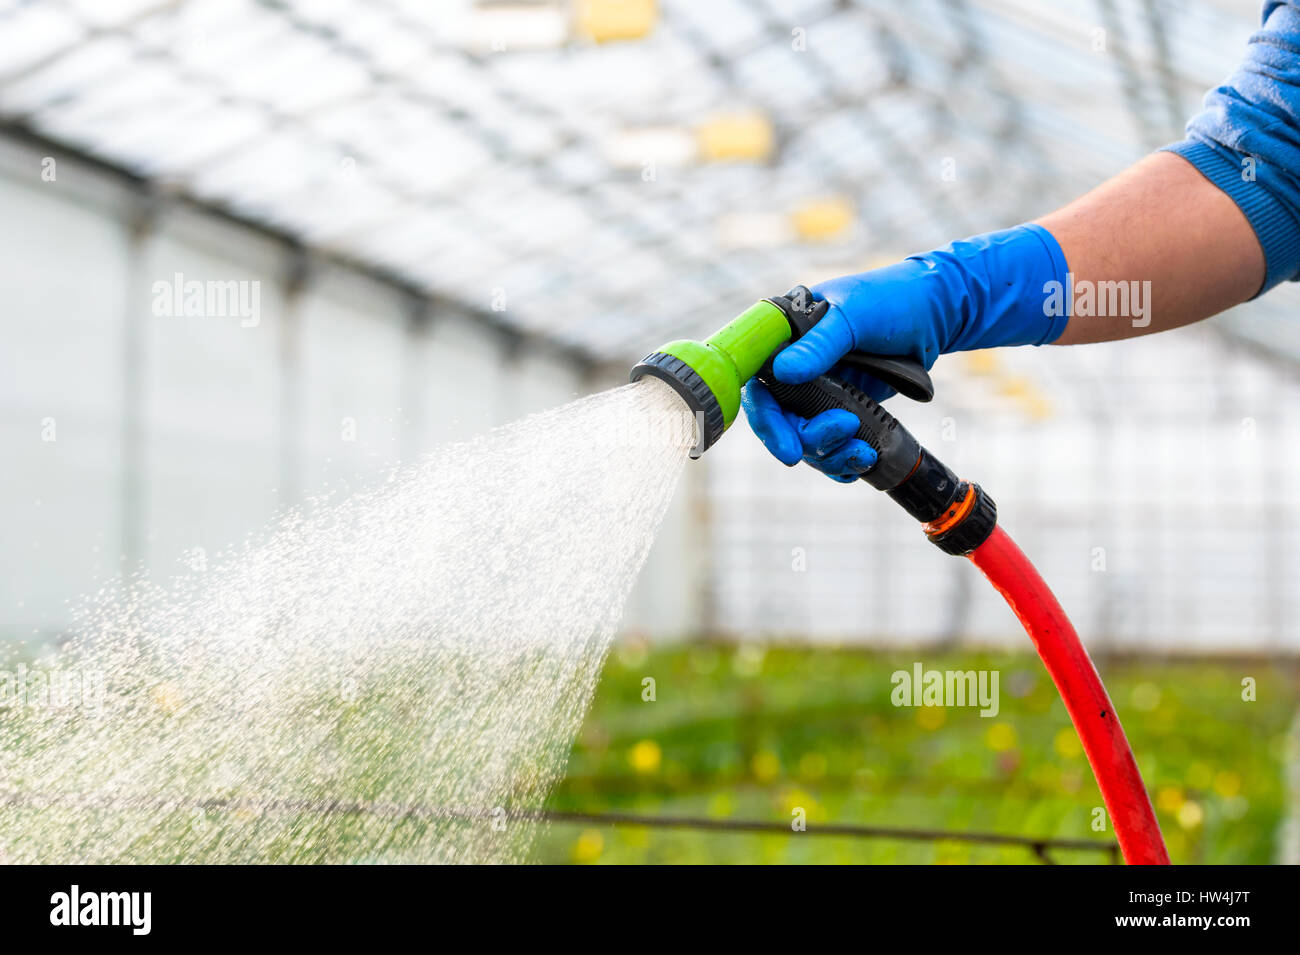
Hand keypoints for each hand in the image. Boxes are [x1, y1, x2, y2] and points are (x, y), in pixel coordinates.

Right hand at [743, 224, 1068, 480]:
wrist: (933, 312)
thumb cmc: (888, 300)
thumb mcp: (853, 317)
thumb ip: (820, 344)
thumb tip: (783, 371)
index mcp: (783, 343)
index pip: (758, 388)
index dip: (766, 421)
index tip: (789, 450)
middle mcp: (794, 371)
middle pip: (782, 423)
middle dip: (810, 440)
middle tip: (846, 433)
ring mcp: (818, 393)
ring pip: (808, 441)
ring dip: (832, 453)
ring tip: (864, 450)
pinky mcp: (843, 409)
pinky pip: (832, 447)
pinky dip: (844, 462)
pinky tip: (864, 460)